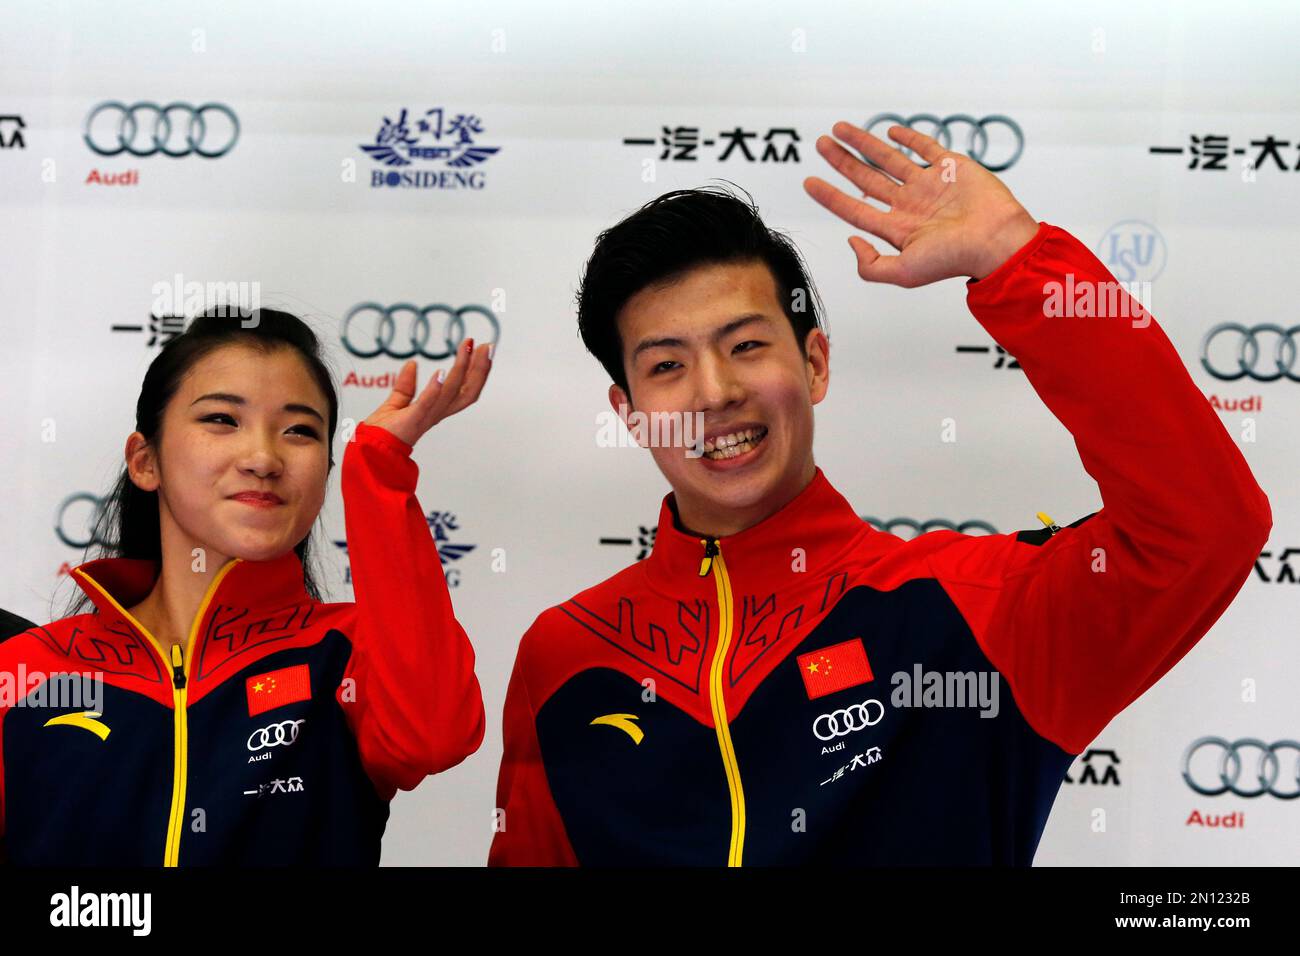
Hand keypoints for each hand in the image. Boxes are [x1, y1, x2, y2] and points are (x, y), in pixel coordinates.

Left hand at [362, 338, 492, 447]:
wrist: (370, 450)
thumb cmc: (384, 432)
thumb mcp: (396, 402)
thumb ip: (406, 385)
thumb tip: (412, 364)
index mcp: (436, 409)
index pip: (464, 390)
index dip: (476, 371)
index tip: (480, 349)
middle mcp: (437, 413)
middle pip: (467, 392)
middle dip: (479, 369)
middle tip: (487, 346)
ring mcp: (426, 417)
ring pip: (451, 392)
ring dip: (461, 368)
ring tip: (467, 348)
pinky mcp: (411, 420)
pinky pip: (426, 404)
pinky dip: (434, 389)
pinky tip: (440, 372)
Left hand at [803, 121, 1038, 286]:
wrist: (996, 238)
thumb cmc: (954, 259)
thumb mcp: (904, 273)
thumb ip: (870, 266)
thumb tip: (850, 241)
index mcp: (897, 228)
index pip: (854, 209)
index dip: (829, 196)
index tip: (808, 182)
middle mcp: (909, 205)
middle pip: (865, 179)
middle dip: (841, 162)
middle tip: (820, 144)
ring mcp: (928, 185)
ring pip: (887, 159)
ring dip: (863, 143)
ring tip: (840, 129)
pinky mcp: (951, 167)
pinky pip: (924, 147)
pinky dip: (908, 137)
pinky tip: (889, 131)